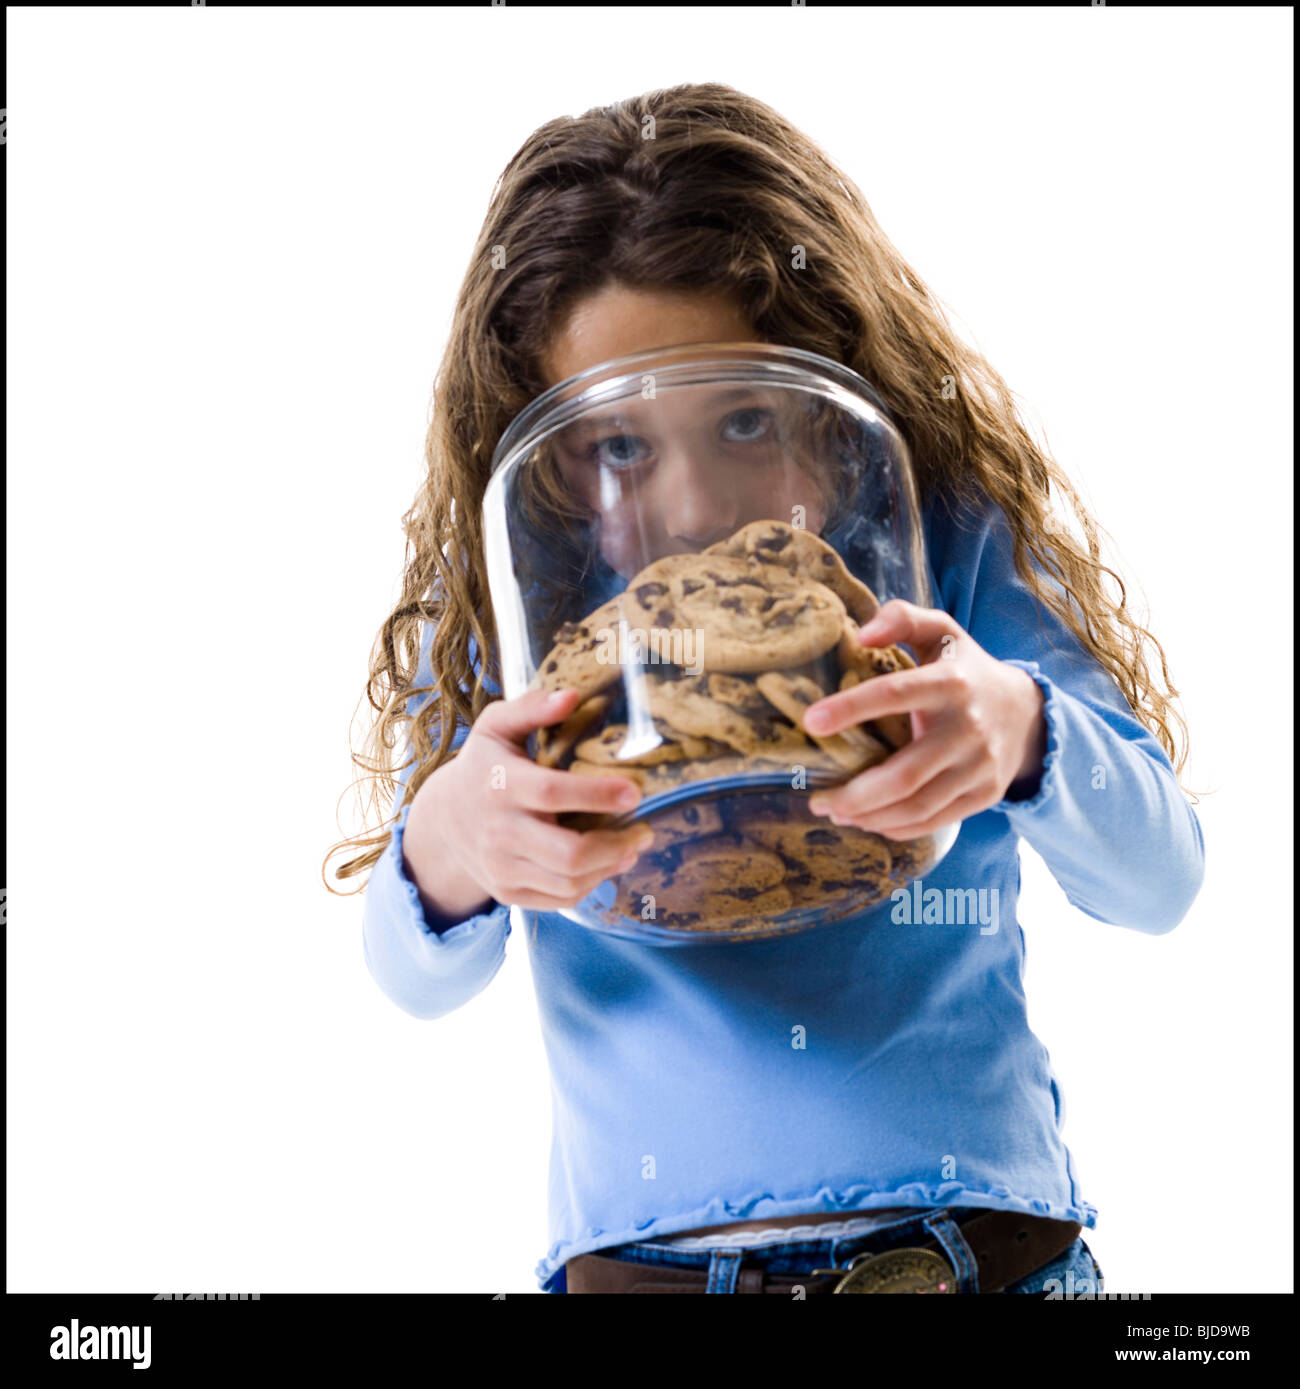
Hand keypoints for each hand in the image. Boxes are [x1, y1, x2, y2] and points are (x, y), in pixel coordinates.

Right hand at [403, 688, 655, 915]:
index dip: (597, 794)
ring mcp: (502, 867)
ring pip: (569, 882)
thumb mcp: (496, 727)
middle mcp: (499, 831)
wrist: (443, 821)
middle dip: (616, 845)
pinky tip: (609, 864)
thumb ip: (531, 707)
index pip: (552, 793)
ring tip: (633, 845)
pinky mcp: (508, 893)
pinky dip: (592, 885)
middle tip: (645, 830)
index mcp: (500, 785)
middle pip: (568, 853)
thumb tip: (573, 696)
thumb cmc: (483, 766)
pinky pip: (560, 900)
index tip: (635, 792)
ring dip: (610, 866)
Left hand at [802, 599, 1046, 839]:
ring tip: (835, 811)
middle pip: (904, 774)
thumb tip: (861, 634)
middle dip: (853, 794)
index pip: (895, 694)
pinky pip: (935, 821)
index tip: (810, 721)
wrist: (1027, 713)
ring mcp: (980, 766)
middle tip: (816, 798)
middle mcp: (968, 728)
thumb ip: (902, 618)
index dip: (850, 708)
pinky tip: (867, 821)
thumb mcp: (941, 632)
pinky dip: (896, 828)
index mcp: (951, 683)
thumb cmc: (965, 669)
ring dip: (868, 817)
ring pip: (917, 806)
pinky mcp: (985, 795)